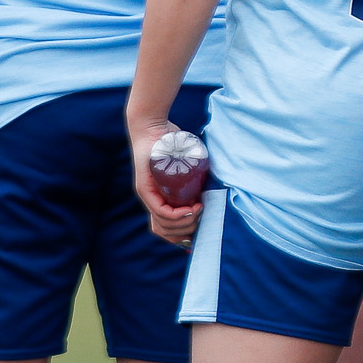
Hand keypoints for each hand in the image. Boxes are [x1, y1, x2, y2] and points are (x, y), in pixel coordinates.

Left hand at [129, 114, 203, 247]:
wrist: (153, 125)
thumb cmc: (171, 142)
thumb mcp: (187, 165)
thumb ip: (196, 176)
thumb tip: (217, 188)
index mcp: (159, 198)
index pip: (166, 229)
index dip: (183, 236)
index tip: (200, 232)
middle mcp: (150, 200)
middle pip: (166, 230)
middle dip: (188, 231)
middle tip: (204, 215)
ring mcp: (147, 194)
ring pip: (163, 223)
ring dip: (185, 223)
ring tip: (200, 210)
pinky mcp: (145, 187)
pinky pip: (160, 210)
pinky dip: (177, 215)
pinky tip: (191, 209)